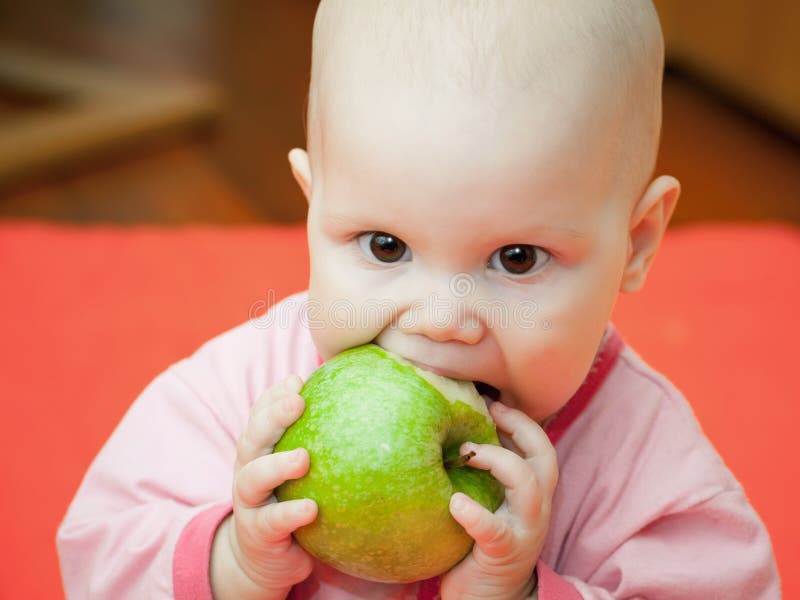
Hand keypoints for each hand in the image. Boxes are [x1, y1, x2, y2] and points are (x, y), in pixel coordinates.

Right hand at [211, 375, 317, 599]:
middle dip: (272, 415)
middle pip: (252, 438)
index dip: (274, 396)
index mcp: (259, 451)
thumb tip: (364, 405)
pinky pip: (272, 522)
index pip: (260, 416)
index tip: (296, 380)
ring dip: (276, 465)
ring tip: (303, 458)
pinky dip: (289, 513)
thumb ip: (319, 441)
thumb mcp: (297, 471)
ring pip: (253, 478)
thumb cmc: (290, 500)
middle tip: (298, 401)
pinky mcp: (258, 534)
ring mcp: (249, 503)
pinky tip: (311, 508)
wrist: (262, 558)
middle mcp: (248, 471)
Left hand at [441, 402, 557, 599]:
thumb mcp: (489, 504)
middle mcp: (536, 508)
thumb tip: (452, 435)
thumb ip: (482, 477)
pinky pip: (494, 529)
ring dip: (497, 461)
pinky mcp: (505, 553)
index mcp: (532, 494)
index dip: (521, 420)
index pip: (540, 447)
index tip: (493, 403)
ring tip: (467, 455)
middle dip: (520, 427)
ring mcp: (525, 530)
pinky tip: (455, 504)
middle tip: (489, 412)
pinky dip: (474, 514)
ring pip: (527, 484)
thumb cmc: (481, 546)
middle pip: (544, 456)